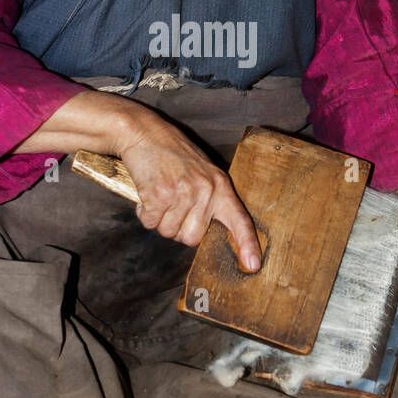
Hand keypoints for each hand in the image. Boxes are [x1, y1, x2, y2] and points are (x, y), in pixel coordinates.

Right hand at [117, 111, 261, 269]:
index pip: (239, 219)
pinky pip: (151, 223)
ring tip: (159, 193)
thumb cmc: (171, 153)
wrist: (145, 132)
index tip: (253, 265)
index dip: (247, 244)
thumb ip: (208, 199)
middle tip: (172, 205)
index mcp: (220, 185)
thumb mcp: (202, 172)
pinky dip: (144, 213)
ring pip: (169, 232)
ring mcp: (182, 193)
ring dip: (159, 219)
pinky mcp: (159, 195)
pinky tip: (147, 192)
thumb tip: (203, 232)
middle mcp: (205, 190)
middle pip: (192, 238)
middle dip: (178, 228)